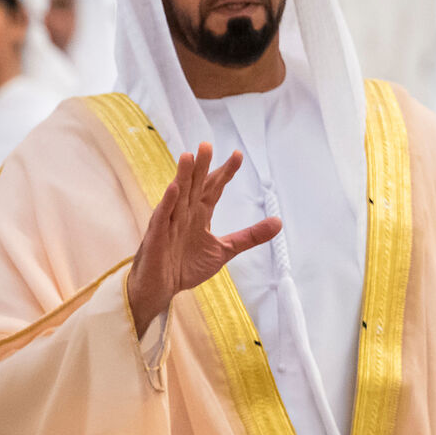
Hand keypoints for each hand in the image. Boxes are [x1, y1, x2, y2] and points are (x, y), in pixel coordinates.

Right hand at [126, 143, 282, 335]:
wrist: (161, 289)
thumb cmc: (186, 267)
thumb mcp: (224, 250)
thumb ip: (249, 236)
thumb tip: (278, 222)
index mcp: (199, 215)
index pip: (213, 189)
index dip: (225, 173)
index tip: (237, 155)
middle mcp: (184, 214)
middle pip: (194, 186)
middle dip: (201, 166)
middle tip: (207, 144)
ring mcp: (169, 224)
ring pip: (177, 196)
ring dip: (182, 176)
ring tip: (188, 156)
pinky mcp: (157, 236)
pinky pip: (162, 217)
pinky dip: (168, 203)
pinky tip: (173, 188)